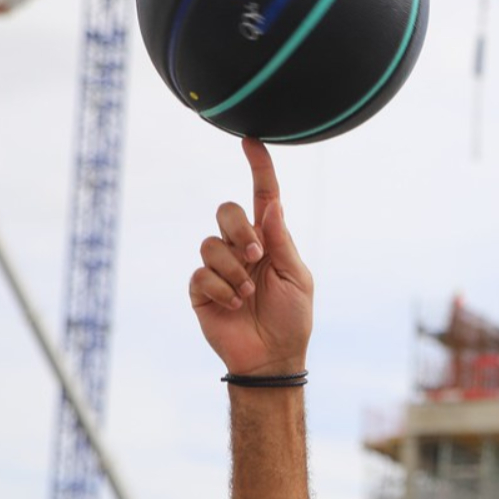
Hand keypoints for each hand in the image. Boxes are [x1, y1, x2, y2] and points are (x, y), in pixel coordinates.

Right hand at [189, 138, 313, 375]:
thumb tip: (273, 203)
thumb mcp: (297, 276)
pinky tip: (234, 304)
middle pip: (227, 210)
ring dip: (233, 270)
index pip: (262, 195)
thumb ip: (282, 241)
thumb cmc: (292, 317)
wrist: (272, 356)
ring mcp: (218, 266)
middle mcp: (241, 247)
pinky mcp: (201, 289)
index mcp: (269, 239)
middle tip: (256, 258)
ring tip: (248, 293)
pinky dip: (221, 289)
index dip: (258, 167)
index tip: (251, 141)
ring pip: (210, 243)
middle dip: (240, 231)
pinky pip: (201, 273)